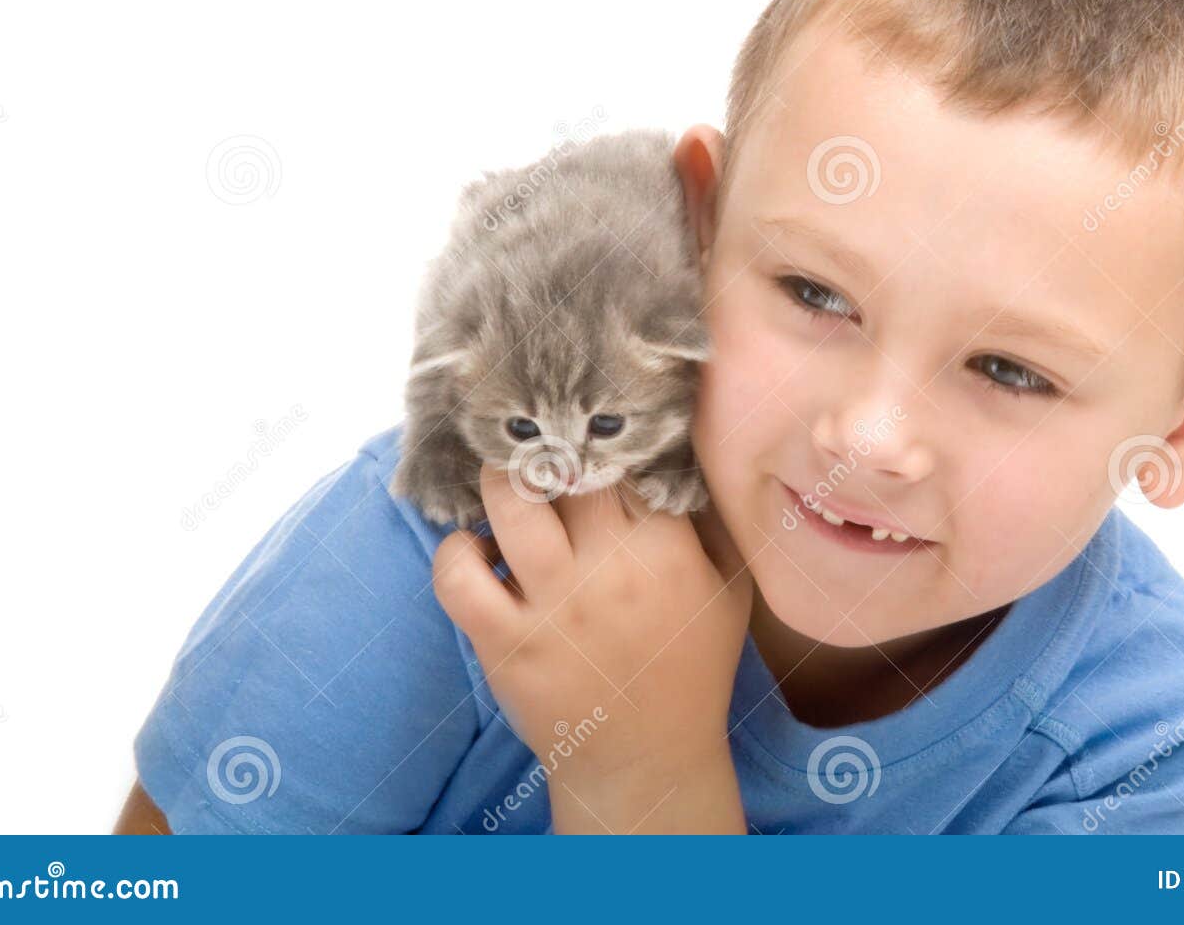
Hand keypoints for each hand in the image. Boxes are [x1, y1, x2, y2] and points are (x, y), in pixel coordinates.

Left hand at [431, 462, 752, 797]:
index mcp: (667, 551)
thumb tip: (681, 451)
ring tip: (504, 481)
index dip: (603, 435)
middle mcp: (608, 570)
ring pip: (508, 501)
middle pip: (565, 465)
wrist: (645, 759)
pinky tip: (475, 551)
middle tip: (539, 436)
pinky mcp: (505, 642)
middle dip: (548, 443)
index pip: (625, 460)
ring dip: (497, 478)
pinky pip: (457, 575)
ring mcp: (553, 607)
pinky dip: (455, 550)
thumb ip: (713, 521)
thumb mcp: (728, 591)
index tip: (589, 424)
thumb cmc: (689, 667)